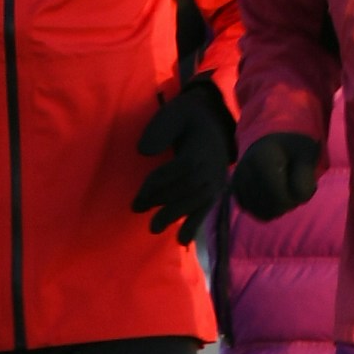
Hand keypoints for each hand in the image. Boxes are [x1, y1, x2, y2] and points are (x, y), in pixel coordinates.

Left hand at [131, 72, 236, 239]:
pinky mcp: (216, 190)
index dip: (160, 181)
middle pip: (189, 187)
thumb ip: (160, 128)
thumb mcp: (175, 112)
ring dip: (175, 215)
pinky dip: (195, 225)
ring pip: (198, 201)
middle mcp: (213, 165)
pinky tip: (182, 241)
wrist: (214, 121)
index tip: (139, 192)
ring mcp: (217, 180)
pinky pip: (207, 209)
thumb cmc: (187, 118)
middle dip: (162, 200)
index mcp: (203, 146)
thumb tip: (144, 152)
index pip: (182, 167)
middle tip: (137, 208)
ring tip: (154, 228)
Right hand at [230, 129, 323, 217]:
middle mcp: (245, 172)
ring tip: (285, 185)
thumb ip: (306, 176)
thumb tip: (297, 198)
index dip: (301, 195)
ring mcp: (237, 183)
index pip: (284, 198)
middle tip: (296, 183)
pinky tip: (274, 192)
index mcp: (262, 159)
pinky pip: (256, 213)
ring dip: (280, 206)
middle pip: (275, 208)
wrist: (271, 137)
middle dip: (291, 201)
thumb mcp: (307, 153)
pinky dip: (269, 208)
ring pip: (265, 214)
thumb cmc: (293, 145)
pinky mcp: (235, 192)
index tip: (305, 177)